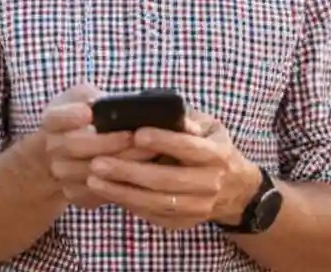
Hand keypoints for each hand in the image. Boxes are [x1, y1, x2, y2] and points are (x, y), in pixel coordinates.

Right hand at [39, 83, 155, 208]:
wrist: (59, 155)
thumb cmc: (78, 118)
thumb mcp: (80, 99)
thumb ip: (92, 97)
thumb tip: (116, 102)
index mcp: (52, 120)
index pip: (56, 118)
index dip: (70, 116)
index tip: (88, 114)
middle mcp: (51, 148)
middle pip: (74, 146)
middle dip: (106, 142)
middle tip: (132, 136)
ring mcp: (61, 174)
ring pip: (90, 172)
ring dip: (119, 164)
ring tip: (147, 153)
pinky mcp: (75, 194)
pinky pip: (98, 192)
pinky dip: (120, 183)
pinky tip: (142, 173)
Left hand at [84, 110, 260, 229]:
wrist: (236, 190)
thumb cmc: (213, 148)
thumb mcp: (209, 127)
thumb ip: (186, 119)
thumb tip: (159, 109)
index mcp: (217, 154)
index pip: (189, 147)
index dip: (163, 141)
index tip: (135, 134)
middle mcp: (210, 183)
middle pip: (166, 179)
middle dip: (129, 171)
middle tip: (98, 162)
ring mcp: (198, 207)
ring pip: (156, 202)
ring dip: (121, 192)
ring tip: (94, 179)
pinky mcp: (185, 222)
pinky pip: (153, 215)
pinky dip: (129, 204)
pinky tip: (108, 192)